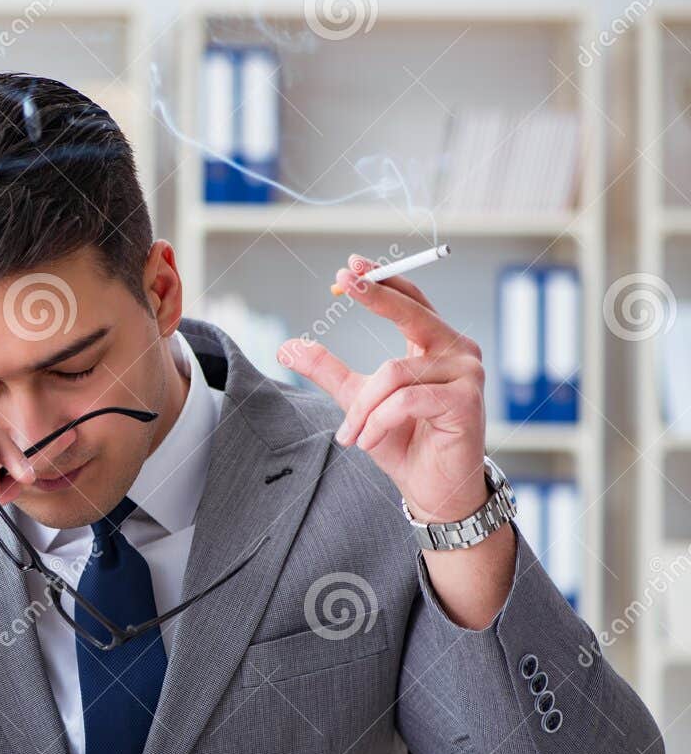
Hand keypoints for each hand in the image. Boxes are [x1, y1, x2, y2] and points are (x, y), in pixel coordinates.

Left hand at [278, 253, 488, 523]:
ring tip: (351, 434)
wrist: (431, 488)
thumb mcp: (356, 400)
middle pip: (413, 313)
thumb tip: (287, 347)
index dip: (382, 280)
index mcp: (434, 344)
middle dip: (376, 295)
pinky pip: (406, 400)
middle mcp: (457, 351)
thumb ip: (328, 370)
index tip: (349, 266)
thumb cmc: (401, 441)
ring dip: (363, 408)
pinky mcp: (466, 402)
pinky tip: (368, 440)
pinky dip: (379, 421)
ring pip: (394, 373)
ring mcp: (467, 374)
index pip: (410, 300)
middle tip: (341, 281)